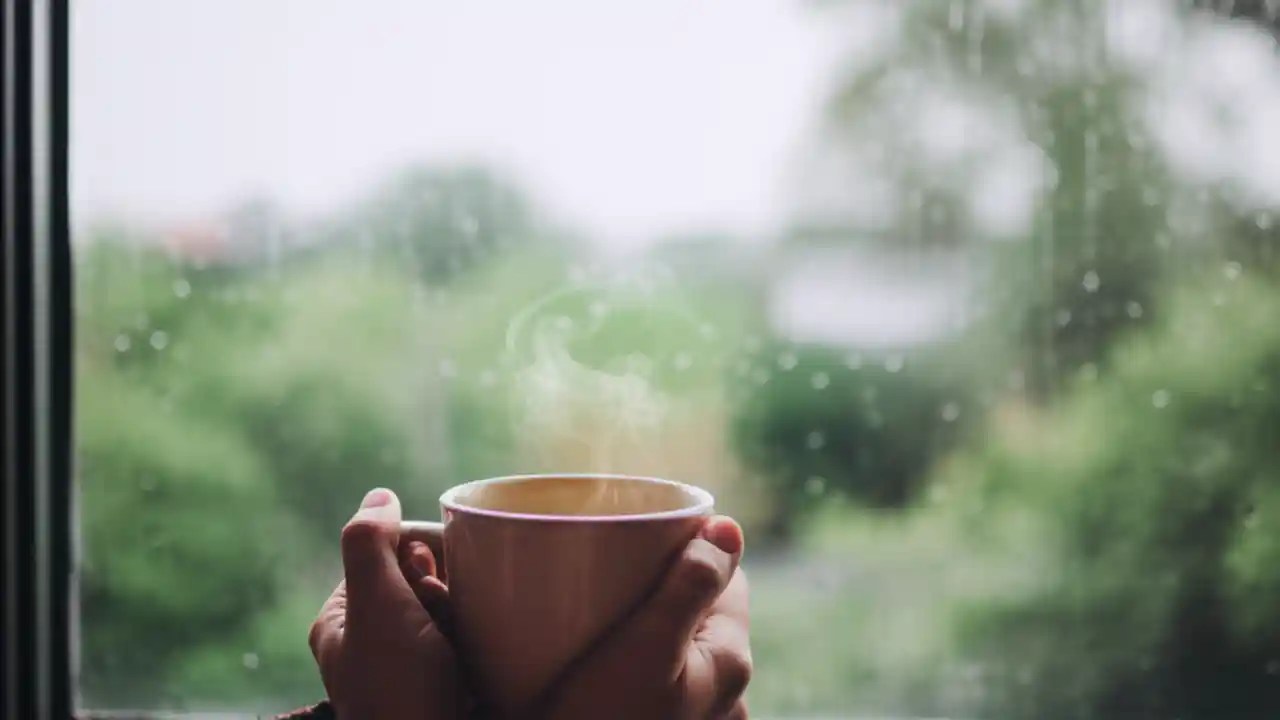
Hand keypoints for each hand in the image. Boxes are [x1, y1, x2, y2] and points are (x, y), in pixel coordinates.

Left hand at [310, 488, 467, 719]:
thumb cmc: (397, 687)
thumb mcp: (375, 605)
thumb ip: (369, 544)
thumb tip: (379, 494)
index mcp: (342, 620)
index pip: (383, 555)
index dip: (413, 551)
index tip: (430, 570)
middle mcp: (371, 643)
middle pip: (418, 581)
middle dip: (439, 587)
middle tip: (443, 611)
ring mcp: (409, 668)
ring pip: (447, 611)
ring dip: (461, 614)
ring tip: (459, 639)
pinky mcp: (442, 687)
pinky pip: (466, 643)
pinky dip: (475, 641)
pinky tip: (474, 653)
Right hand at [538, 515, 751, 719]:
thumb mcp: (646, 646)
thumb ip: (690, 585)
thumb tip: (729, 527)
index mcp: (731, 662)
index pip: (727, 578)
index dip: (689, 552)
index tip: (641, 544)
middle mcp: (724, 698)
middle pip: (698, 614)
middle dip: (660, 591)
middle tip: (607, 583)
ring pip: (672, 650)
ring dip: (641, 631)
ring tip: (594, 625)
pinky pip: (651, 684)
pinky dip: (628, 668)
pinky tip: (593, 671)